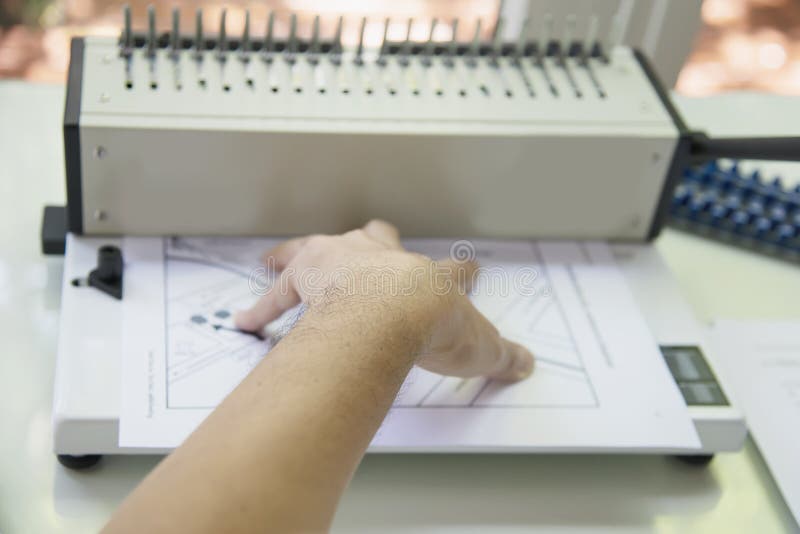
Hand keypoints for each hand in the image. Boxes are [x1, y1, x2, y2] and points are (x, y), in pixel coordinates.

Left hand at [235, 220, 533, 380]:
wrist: (395, 310)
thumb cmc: (432, 323)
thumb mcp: (480, 345)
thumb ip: (501, 355)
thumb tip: (525, 364)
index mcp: (428, 278)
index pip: (452, 272)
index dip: (460, 274)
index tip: (467, 269)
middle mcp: (386, 259)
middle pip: (381, 238)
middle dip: (379, 242)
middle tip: (376, 241)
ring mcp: (346, 258)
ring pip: (324, 244)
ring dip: (309, 251)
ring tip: (289, 254)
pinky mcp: (309, 271)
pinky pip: (281, 287)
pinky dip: (264, 302)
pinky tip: (247, 317)